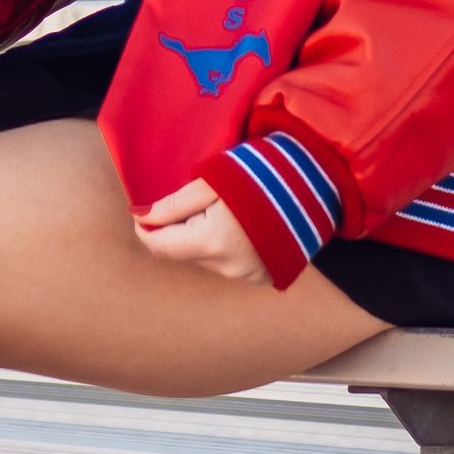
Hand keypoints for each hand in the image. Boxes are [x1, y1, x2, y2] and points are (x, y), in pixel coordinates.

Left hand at [134, 178, 270, 285]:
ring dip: (201, 240)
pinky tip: (238, 229)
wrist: (313, 184)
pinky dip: (223, 250)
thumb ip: (173, 205)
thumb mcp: (210, 181)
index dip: (146, 231)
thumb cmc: (259, 175)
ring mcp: (247, 276)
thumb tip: (140, 218)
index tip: (144, 214)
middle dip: (177, 232)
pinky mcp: (261, 278)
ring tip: (221, 212)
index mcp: (212, 242)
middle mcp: (228, 268)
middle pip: (182, 254)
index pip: (160, 247)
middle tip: (192, 204)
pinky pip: (227, 267)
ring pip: (204, 261)